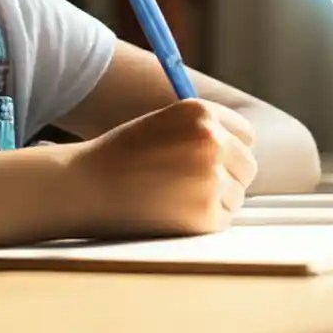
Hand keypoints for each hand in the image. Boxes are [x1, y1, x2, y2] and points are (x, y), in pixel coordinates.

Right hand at [66, 99, 257, 237]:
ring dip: (215, 199)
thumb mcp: (165, 124)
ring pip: (237, 194)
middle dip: (228, 175)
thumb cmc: (121, 156)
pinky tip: (173, 212)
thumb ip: (203, 130)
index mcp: (200, 113)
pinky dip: (205, 220)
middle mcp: (211, 141)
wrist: (85, 186)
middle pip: (247, 165)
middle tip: (194, 184)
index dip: (230, 148)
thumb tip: (242, 148)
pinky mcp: (205, 214)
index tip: (215, 160)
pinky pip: (223, 218)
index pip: (245, 134)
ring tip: (175, 196)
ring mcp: (211, 179)